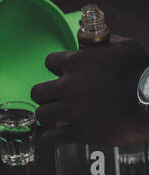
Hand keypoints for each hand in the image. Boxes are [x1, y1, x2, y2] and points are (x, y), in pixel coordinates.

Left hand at [31, 35, 148, 145]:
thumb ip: (109, 41)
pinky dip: (52, 136)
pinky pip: (54, 137)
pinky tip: (53, 135)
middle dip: (45, 94)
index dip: (55, 68)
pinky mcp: (82, 132)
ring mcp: (74, 111)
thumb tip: (104, 37)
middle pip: (38, 92)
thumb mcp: (127, 48)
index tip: (61, 74)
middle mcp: (69, 87)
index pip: (48, 62)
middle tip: (53, 98)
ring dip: (48, 115)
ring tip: (54, 116)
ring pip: (42, 114)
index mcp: (76, 63)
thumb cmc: (144, 74)